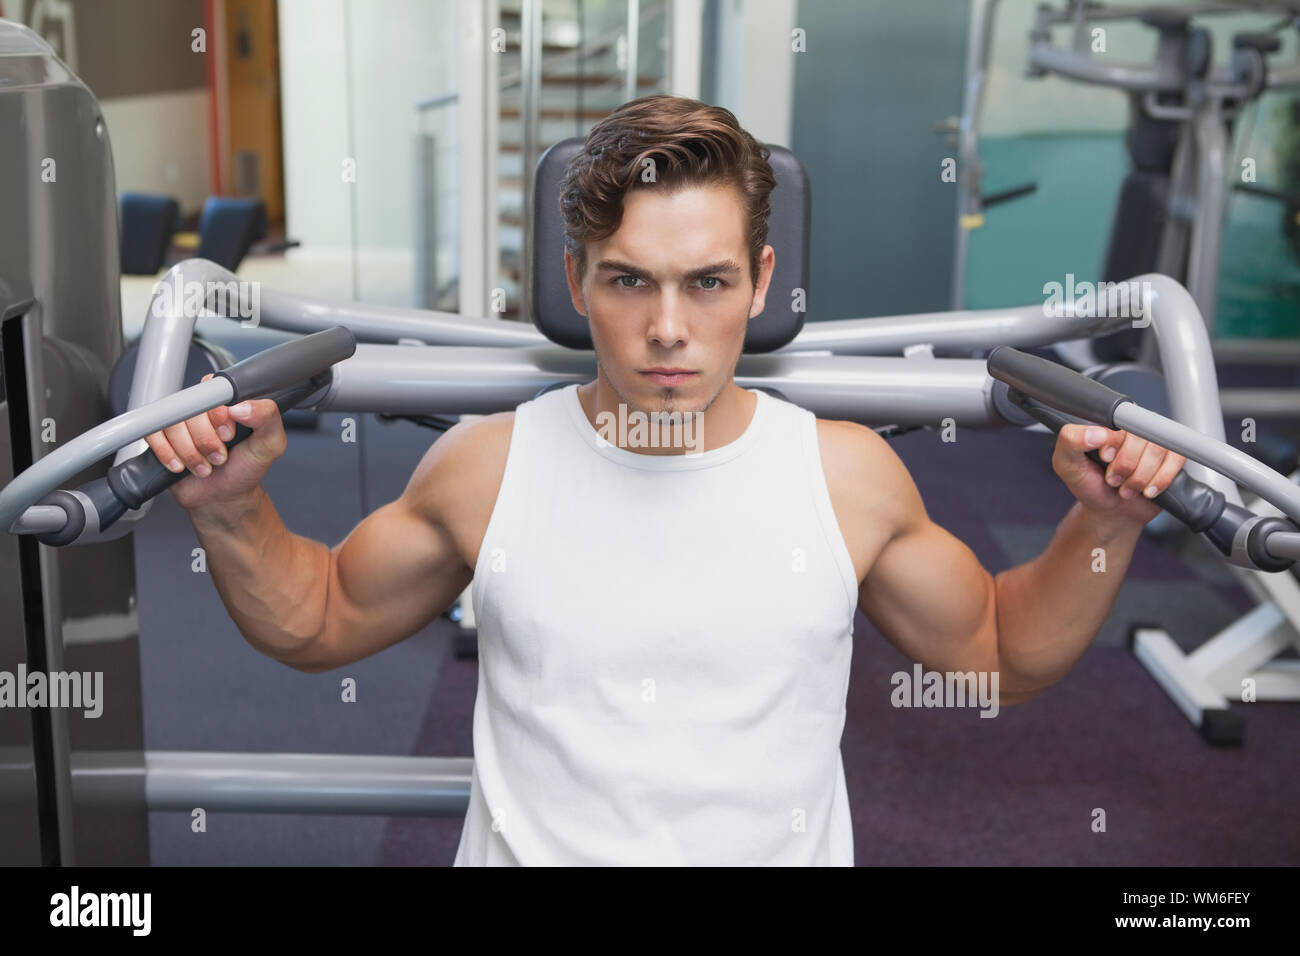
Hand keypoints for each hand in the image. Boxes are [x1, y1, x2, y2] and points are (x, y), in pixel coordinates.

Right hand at [142, 372, 286, 512]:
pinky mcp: (162, 436)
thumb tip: (242, 405)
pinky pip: (153, 434)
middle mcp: (202, 408)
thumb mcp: (270, 444)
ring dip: (190, 452)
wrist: (225, 497)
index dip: (218, 415)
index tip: (228, 435)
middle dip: (206, 440)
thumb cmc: (246, 468)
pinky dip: (168, 454)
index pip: (213, 389)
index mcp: (228, 402)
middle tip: (220, 456)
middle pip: (190, 408)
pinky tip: (182, 466)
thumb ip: (267, 417)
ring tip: (205, 466)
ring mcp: (181, 421)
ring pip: (172, 423)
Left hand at [1052, 424, 1186, 529]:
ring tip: (1126, 488)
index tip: (1105, 458)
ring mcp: (1156, 441)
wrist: (1110, 511)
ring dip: (1140, 477)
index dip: (1115, 442)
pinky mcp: (1173, 456)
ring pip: (1158, 449)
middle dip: (1125, 466)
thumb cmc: (1090, 484)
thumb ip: (1070, 442)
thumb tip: (1095, 432)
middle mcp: (1135, 427)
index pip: (1121, 420)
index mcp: (1110, 423)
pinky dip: (1160, 480)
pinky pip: (1176, 460)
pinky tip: (1147, 490)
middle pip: (1142, 436)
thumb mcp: (1067, 465)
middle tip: (1112, 480)